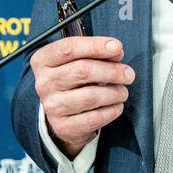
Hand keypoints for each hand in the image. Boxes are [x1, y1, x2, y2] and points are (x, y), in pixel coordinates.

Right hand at [30, 36, 132, 158]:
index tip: (117, 47)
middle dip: (112, 70)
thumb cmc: (74, 79)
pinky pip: (94, 117)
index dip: (96, 46)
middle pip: (82, 71)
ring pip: (91, 96)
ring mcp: (51, 106)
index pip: (68, 48)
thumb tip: (116, 52)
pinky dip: (112, 110)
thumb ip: (95, 53)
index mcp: (43, 60)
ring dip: (114, 92)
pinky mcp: (63, 126)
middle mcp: (43, 83)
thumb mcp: (78, 60)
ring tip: (122, 91)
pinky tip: (116, 105)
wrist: (63, 112)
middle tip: (129, 74)